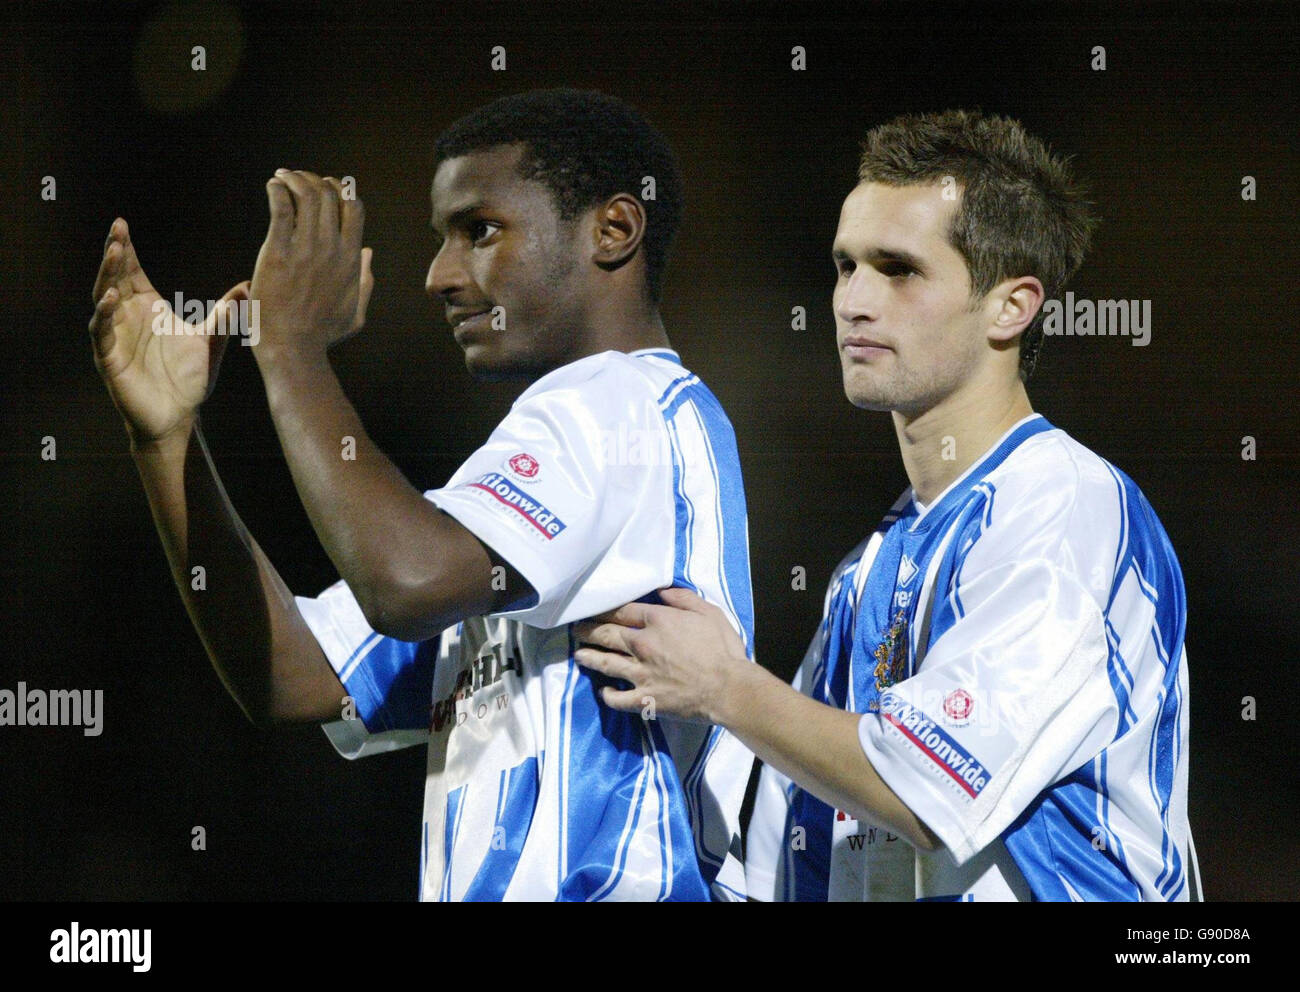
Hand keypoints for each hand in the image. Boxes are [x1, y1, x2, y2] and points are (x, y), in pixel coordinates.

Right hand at [89, 218, 249, 445]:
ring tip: (113, 253)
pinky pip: (102, 332)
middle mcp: (128, 318)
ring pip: (103, 299)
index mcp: (149, 309)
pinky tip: (111, 299)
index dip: (125, 248)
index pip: (132, 271)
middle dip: (114, 253)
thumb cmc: (189, 379)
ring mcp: (116, 337)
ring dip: (107, 276)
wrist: (179, 416)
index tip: (122, 223)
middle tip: (117, 229)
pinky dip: (104, 315)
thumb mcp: (212, 340)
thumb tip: (250, 287)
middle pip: (114, 278)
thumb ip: (227, 314)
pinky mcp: (110, 359)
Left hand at [249, 170, 372, 362]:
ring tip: (282, 178)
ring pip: (307, 194)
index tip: (324, 187)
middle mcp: (332, 249)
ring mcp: (306, 249)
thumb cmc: (322, 334)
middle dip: (313, 179)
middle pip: (329, 194)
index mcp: (351, 259)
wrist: (293, 348)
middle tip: (296, 179)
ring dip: (294, 178)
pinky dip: (277, 189)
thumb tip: (369, 254)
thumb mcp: (356, 311)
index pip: (353, 207)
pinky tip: (272, 187)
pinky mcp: (278, 252)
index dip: (340, 190)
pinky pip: (281, 207)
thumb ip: (365, 281)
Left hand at [573, 587, 749, 724]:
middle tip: (577, 628)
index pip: (622, 611)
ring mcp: (640, 673)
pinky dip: (608, 695)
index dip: (605, 609)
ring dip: (589, 657)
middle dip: (588, 630)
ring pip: (605, 663)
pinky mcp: (643, 699)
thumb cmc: (723, 649)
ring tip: (579, 654)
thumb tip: (661, 591)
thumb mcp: (709, 612)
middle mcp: (642, 644)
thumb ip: (683, 599)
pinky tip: (604, 692)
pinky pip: (617, 698)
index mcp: (658, 621)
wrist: (728, 689)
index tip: (594, 609)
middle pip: (606, 634)